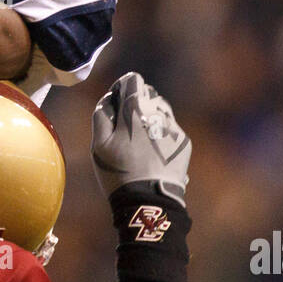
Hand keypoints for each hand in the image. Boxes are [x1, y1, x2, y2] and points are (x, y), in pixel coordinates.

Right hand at [91, 72, 190, 203]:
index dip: (121, 86)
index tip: (116, 100)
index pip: (132, 80)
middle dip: (135, 103)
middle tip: (125, 127)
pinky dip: (160, 136)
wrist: (149, 201)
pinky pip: (170, 130)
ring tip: (139, 143)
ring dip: (149, 118)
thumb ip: (101, 115)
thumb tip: (108, 99)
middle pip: (148, 94)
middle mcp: (159, 113)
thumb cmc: (119, 172)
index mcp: (135, 110)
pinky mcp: (183, 142)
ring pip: (161, 110)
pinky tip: (151, 155)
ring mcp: (173, 127)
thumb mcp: (99, 145)